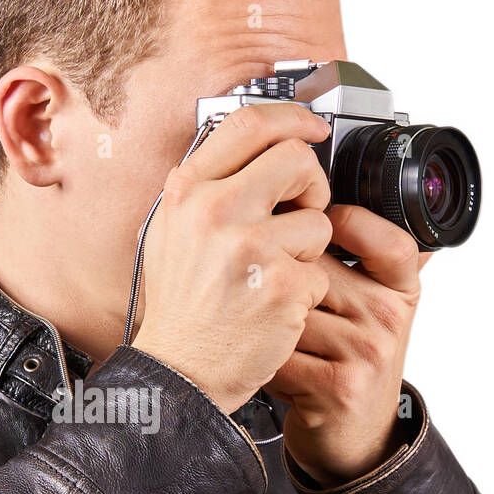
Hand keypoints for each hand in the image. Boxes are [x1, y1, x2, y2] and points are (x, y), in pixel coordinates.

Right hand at [132, 103, 333, 414]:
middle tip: (302, 212)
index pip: (249, 123)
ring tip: (274, 276)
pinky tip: (274, 308)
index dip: (291, 119)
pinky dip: (306, 294)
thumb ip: (209, 189)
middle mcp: (216, 212)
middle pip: (297, 160)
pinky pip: (321, 273)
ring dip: (308, 252)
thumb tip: (260, 152)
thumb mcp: (172, 233)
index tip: (312, 129)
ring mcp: (250, 248)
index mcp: (188, 192)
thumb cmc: (180, 309)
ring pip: (318, 222)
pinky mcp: (282, 286)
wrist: (178, 373)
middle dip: (311, 186)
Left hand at [267, 204, 429, 484]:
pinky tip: (261, 360)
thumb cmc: (348, 362)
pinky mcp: (338, 386)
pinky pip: (279, 348)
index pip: (391, 242)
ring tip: (259, 330)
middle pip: (317, 269)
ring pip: (289, 308)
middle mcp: (390, 318)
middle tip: (260, 289)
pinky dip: (258, 353)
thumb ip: (364, 258)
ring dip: (261, 319)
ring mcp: (367, 353)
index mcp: (401, 290)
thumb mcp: (371, 307)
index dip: (354, 225)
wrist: (352, 439)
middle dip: (278, 277)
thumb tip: (338, 191)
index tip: (320, 224)